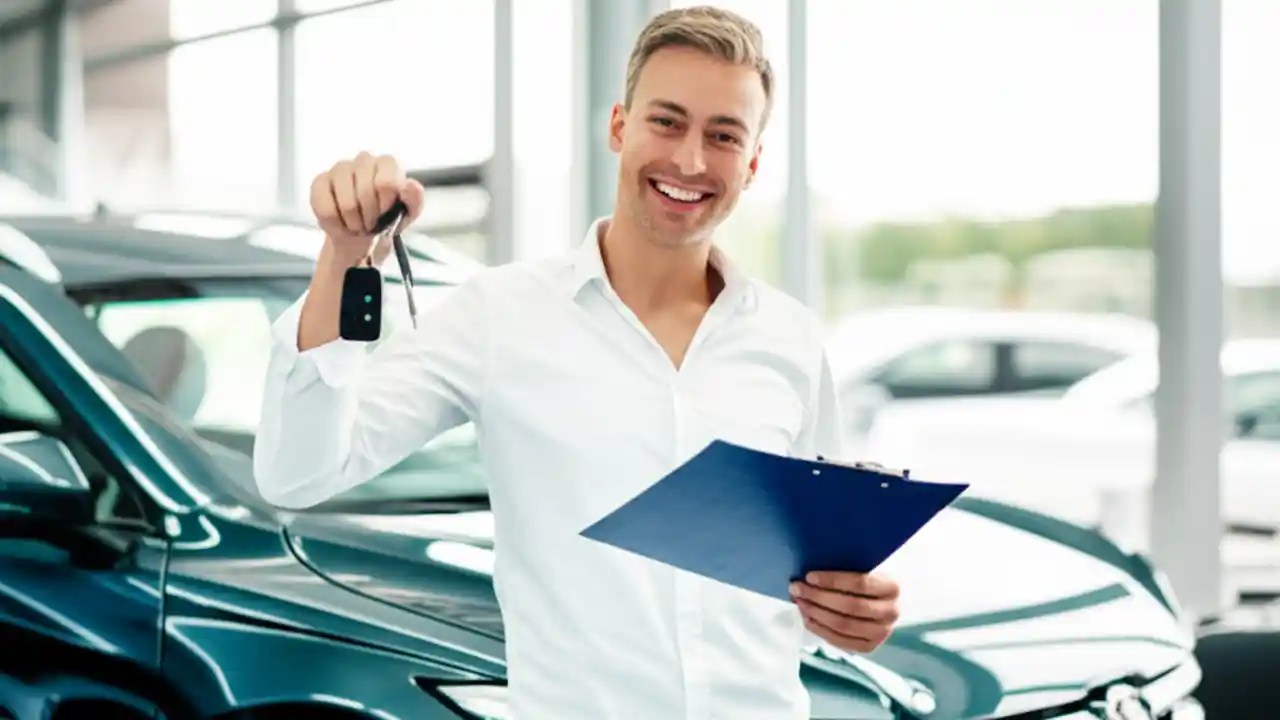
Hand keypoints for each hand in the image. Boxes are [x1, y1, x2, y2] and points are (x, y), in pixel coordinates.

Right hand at [309, 151, 425, 267]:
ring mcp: (339, 169)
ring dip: (355, 223)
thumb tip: (408, 185)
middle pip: (365, 194)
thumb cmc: (388, 218)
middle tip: (372, 224)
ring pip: (347, 204)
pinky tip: (342, 223)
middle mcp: (363, 160)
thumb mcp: (409, 212)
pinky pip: (326, 210)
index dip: (385, 205)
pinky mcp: (319, 182)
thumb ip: (414, 198)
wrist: (363, 233)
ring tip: (358, 224)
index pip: (386, 183)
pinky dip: (337, 225)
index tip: (385, 213)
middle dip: (370, 217)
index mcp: (387, 164)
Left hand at [790, 571, 899, 653]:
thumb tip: (812, 573)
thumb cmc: (865, 577)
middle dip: (819, 597)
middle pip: (851, 607)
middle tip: (797, 589)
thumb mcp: (862, 567)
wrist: (880, 599)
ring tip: (799, 602)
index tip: (809, 576)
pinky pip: (841, 641)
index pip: (860, 583)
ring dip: (816, 614)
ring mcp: (882, 632)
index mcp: (892, 587)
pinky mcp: (869, 646)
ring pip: (844, 626)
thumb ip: (844, 567)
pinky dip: (820, 629)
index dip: (832, 580)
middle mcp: (892, 611)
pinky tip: (807, 618)